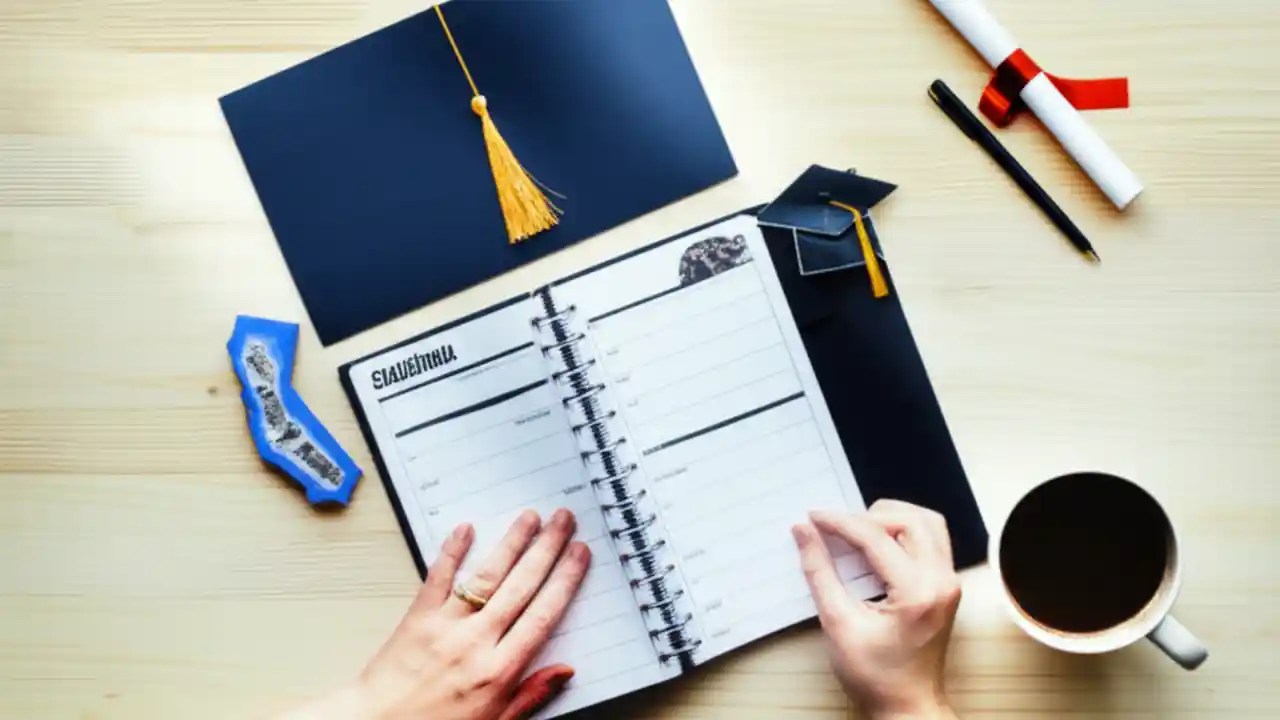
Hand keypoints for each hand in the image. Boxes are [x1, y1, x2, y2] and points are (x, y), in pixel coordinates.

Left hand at [282, 509, 590, 719]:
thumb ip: (530, 694)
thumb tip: (565, 670)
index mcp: (499, 671)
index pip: (542, 615)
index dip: (565, 581)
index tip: (579, 555)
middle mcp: (475, 643)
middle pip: (520, 587)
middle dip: (546, 549)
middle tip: (564, 521)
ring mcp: (445, 626)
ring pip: (487, 576)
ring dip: (511, 543)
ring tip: (530, 517)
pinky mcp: (417, 617)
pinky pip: (438, 577)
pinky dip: (452, 551)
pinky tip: (466, 528)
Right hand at [792, 501, 961, 719]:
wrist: (908, 708)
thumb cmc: (877, 677)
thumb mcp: (838, 623)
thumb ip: (819, 572)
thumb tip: (804, 533)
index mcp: (918, 592)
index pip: (876, 537)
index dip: (840, 522)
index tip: (813, 518)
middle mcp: (942, 581)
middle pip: (910, 520)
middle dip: (868, 516)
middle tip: (836, 527)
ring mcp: (949, 583)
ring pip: (927, 524)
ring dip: (891, 519)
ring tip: (858, 532)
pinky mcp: (946, 586)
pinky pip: (931, 541)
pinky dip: (903, 534)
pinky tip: (878, 547)